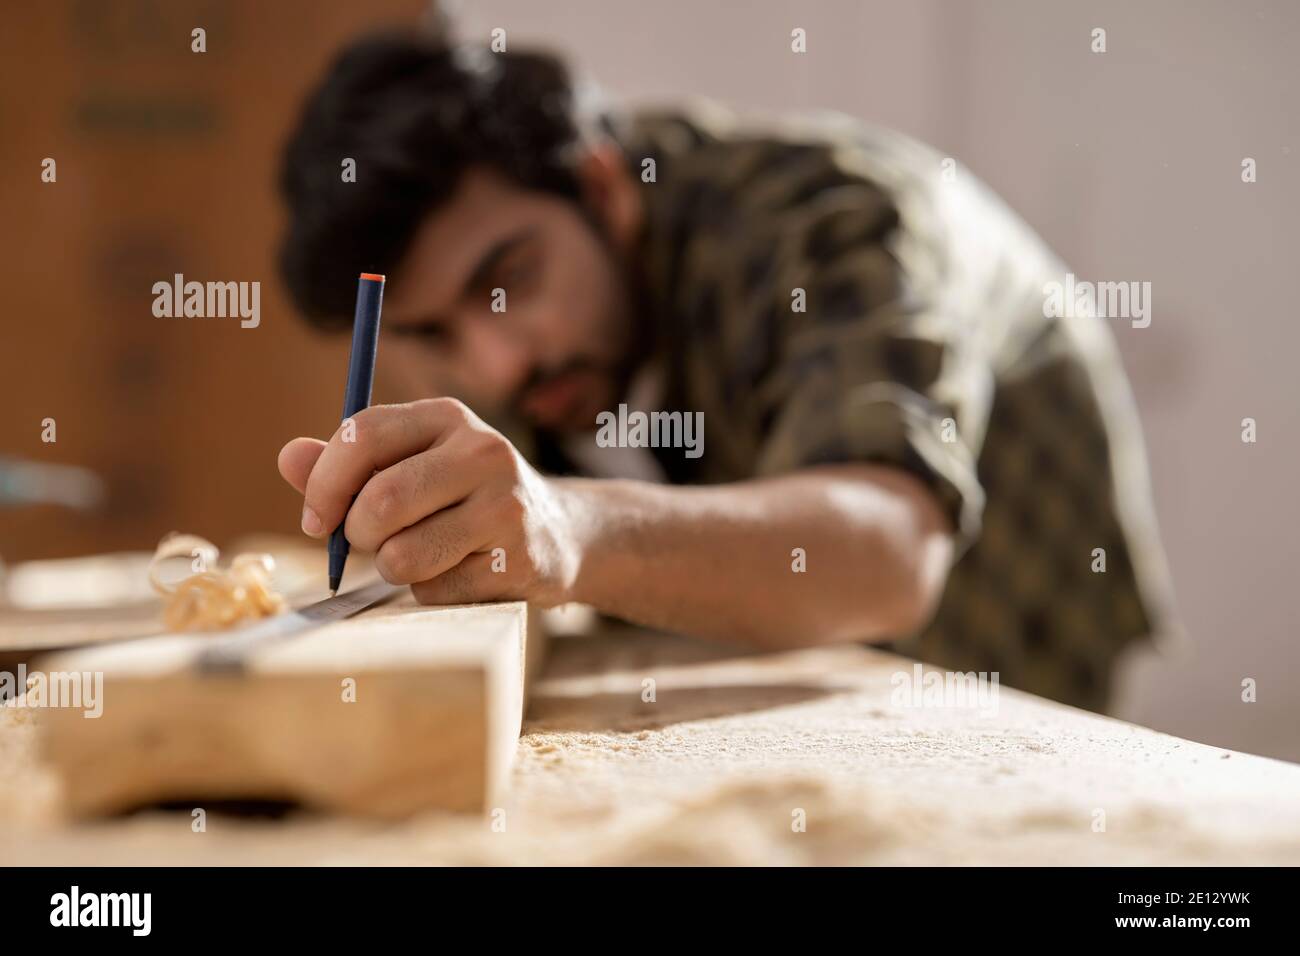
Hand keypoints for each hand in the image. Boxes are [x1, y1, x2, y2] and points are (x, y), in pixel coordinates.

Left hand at [277, 398, 580, 605]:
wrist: (558, 533)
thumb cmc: (462, 498)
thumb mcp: (412, 465)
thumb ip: (348, 464)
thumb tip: (287, 457)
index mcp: (447, 416)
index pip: (365, 434)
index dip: (325, 483)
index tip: (316, 519)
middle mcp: (484, 451)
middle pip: (381, 502)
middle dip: (358, 535)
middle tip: (369, 543)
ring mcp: (506, 506)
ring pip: (403, 555)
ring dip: (393, 569)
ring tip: (418, 556)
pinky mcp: (520, 558)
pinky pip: (437, 590)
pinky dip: (432, 591)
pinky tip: (460, 572)